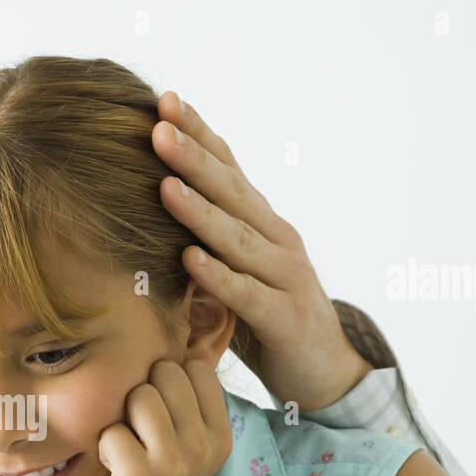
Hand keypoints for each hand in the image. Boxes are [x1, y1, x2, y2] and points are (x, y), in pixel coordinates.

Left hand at [64, 359, 230, 475]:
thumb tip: (179, 336)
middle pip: (166, 373)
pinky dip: (103, 450)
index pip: (194, 366)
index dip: (162, 383)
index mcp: (220, 434)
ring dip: (120, 423)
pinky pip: (112, 431)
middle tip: (138, 441)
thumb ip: (180, 398)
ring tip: (126, 457)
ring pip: (140, 396)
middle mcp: (207, 447)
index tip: (157, 424)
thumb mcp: (173, 442)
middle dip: (139, 399)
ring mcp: (178, 464)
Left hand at [151, 90, 373, 411]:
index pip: (229, 170)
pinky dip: (217, 275)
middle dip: (193, 157)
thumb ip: (206, 241)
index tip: (164, 102)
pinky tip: (189, 257)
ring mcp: (286, 277)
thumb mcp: (235, 272)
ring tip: (164, 184)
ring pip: (237, 237)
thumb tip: (150, 212)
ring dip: (199, 210)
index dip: (200, 134)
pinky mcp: (285, 318)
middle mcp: (277, 241)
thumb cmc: (268, 321)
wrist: (325, 374)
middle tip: (158, 125)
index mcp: (262, 224)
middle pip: (231, 192)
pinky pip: (245, 293)